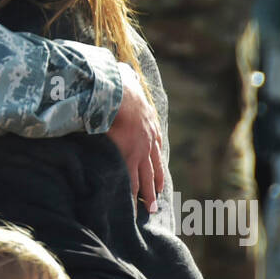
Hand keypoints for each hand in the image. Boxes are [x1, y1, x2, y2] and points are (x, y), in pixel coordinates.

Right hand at [106, 62, 165, 212]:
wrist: (120, 94)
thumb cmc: (121, 84)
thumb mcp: (129, 81)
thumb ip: (127, 79)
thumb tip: (122, 69)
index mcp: (149, 125)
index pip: (155, 149)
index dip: (157, 163)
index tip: (159, 174)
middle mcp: (148, 141)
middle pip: (154, 168)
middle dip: (156, 185)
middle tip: (157, 202)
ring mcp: (139, 151)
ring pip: (145, 178)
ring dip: (147, 194)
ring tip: (149, 210)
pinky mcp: (128, 157)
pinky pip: (130, 179)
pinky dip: (131, 193)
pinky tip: (130, 204)